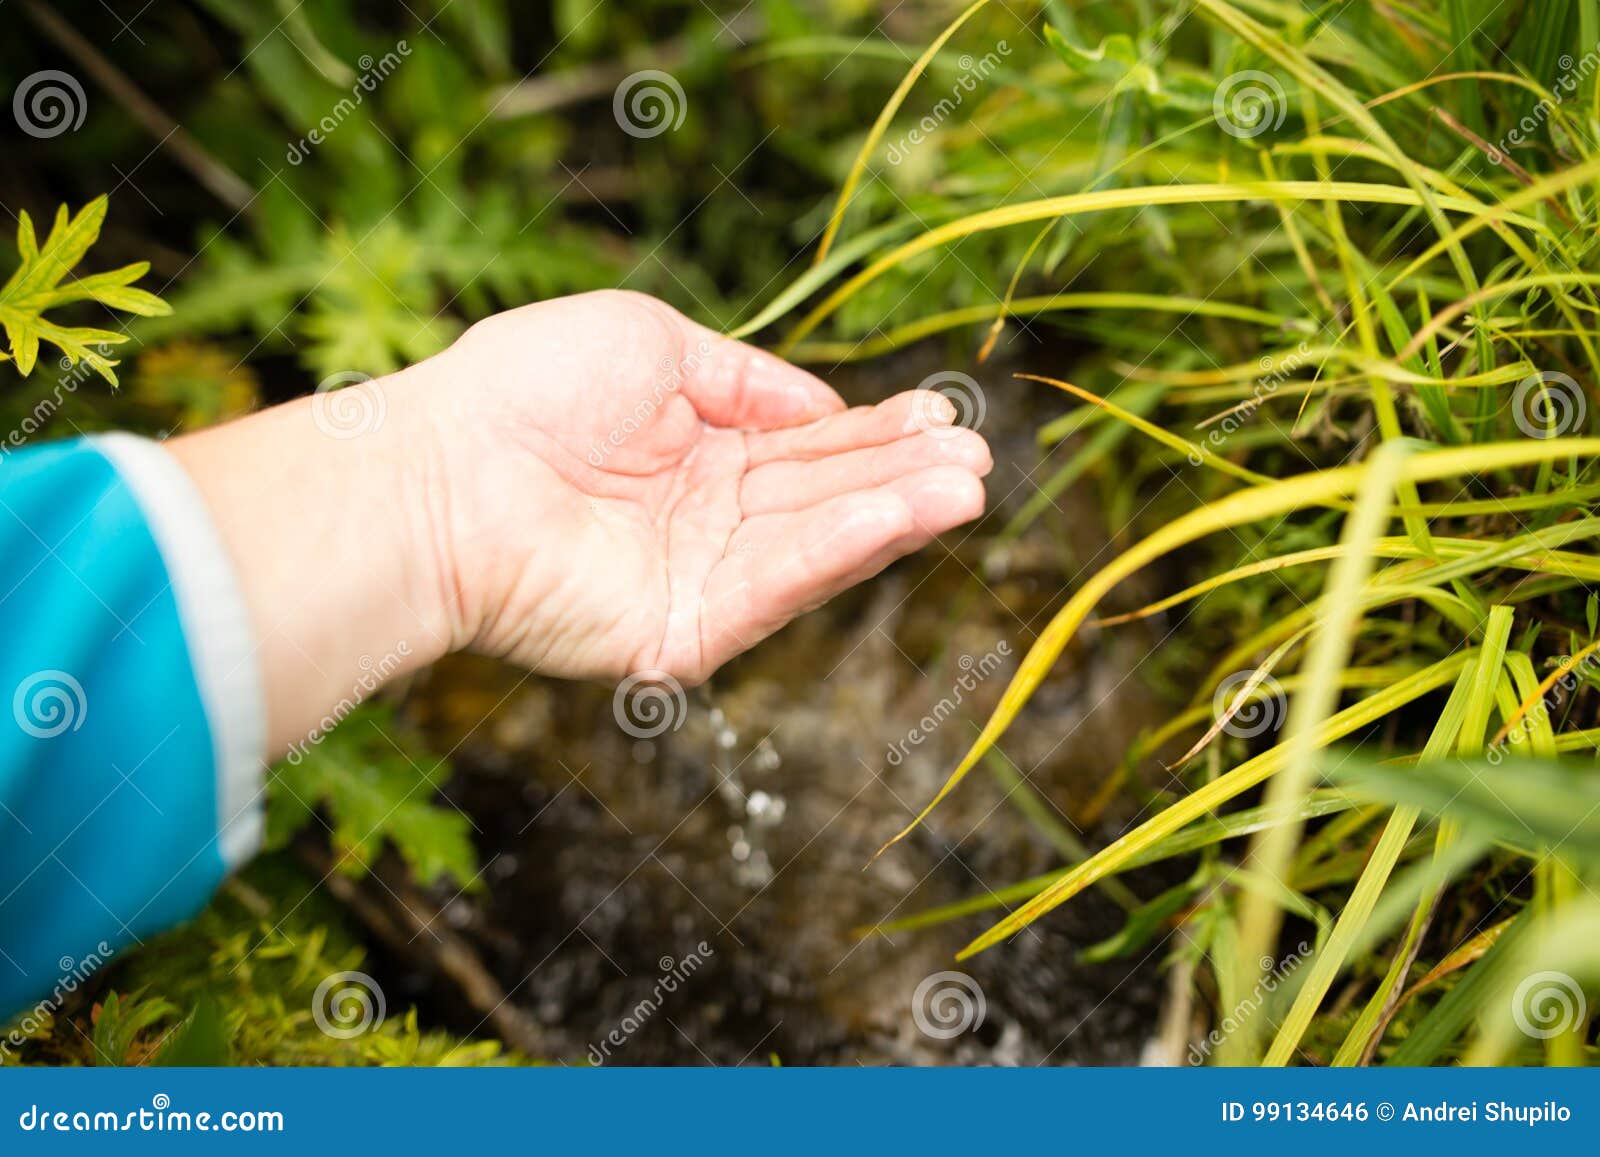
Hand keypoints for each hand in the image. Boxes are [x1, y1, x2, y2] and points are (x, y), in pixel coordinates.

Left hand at [172, 291, 989, 755]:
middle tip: (978, 458)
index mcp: (691, 448)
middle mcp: (701, 517)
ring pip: (812, 544)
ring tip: (969, 489)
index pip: (803, 445)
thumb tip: (823, 404)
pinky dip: (839, 551)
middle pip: (821, 496)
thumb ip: (745, 376)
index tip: (940, 412)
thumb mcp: (652, 342)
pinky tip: (901, 517)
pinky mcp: (682, 635)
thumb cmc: (524, 388)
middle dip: (901, 476)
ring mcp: (694, 579)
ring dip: (894, 517)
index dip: (873, 431)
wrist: (442, 471)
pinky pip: (774, 586)